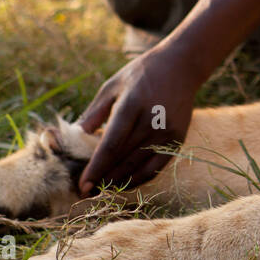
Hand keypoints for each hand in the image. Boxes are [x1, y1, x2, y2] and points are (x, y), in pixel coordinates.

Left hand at [77, 44, 198, 193]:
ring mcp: (167, 132)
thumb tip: (77, 136)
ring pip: (139, 167)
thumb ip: (95, 111)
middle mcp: (152, 121)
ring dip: (119, 182)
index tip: (82, 185)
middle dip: (103, 179)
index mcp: (132, 105)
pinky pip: (156, 167)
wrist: (181, 66)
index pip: (111, 145)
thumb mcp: (113, 85)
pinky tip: (124, 183)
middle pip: (123, 159)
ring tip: (102, 190)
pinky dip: (139, 179)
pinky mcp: (177, 139)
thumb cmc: (141, 74)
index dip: (96, 168)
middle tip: (86, 193)